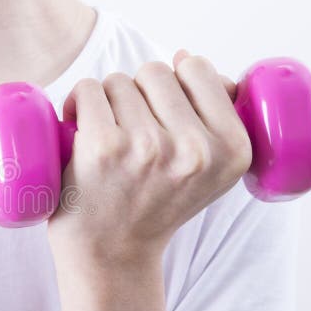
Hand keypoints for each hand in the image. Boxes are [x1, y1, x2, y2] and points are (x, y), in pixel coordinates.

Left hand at [48, 51, 251, 269]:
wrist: (110, 253)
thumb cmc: (152, 202)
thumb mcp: (208, 169)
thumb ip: (214, 115)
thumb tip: (186, 56)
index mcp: (232, 150)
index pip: (197, 68)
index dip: (173, 85)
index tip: (162, 116)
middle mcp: (194, 149)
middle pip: (155, 71)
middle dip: (138, 95)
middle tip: (131, 134)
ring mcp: (148, 146)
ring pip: (119, 80)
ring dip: (107, 103)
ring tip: (109, 140)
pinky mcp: (103, 147)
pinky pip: (88, 89)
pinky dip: (78, 103)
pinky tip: (80, 131)